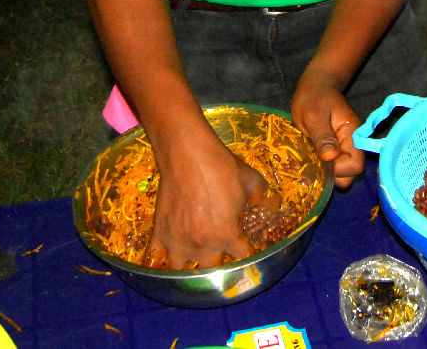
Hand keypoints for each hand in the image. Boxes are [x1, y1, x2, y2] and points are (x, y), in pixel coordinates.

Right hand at [146, 133, 273, 269]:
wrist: (188, 153)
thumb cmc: (223, 167)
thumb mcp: (252, 182)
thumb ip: (264, 201)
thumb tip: (273, 209)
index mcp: (228, 236)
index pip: (243, 258)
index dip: (248, 255)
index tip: (247, 251)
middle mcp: (204, 245)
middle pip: (213, 273)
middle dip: (219, 268)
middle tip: (221, 259)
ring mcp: (178, 242)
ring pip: (182, 272)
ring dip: (189, 270)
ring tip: (192, 264)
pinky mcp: (159, 233)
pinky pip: (153, 258)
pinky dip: (157, 263)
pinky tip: (162, 263)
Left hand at [292, 72, 363, 187]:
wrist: (316, 86)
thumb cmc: (314, 97)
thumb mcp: (314, 115)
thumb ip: (323, 136)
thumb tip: (331, 157)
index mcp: (352, 134)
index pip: (356, 165)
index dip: (339, 169)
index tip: (322, 160)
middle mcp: (353, 144)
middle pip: (352, 173)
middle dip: (334, 174)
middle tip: (315, 162)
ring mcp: (345, 148)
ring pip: (344, 174)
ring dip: (328, 173)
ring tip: (313, 160)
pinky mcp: (336, 150)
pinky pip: (335, 168)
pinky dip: (325, 170)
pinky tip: (313, 160)